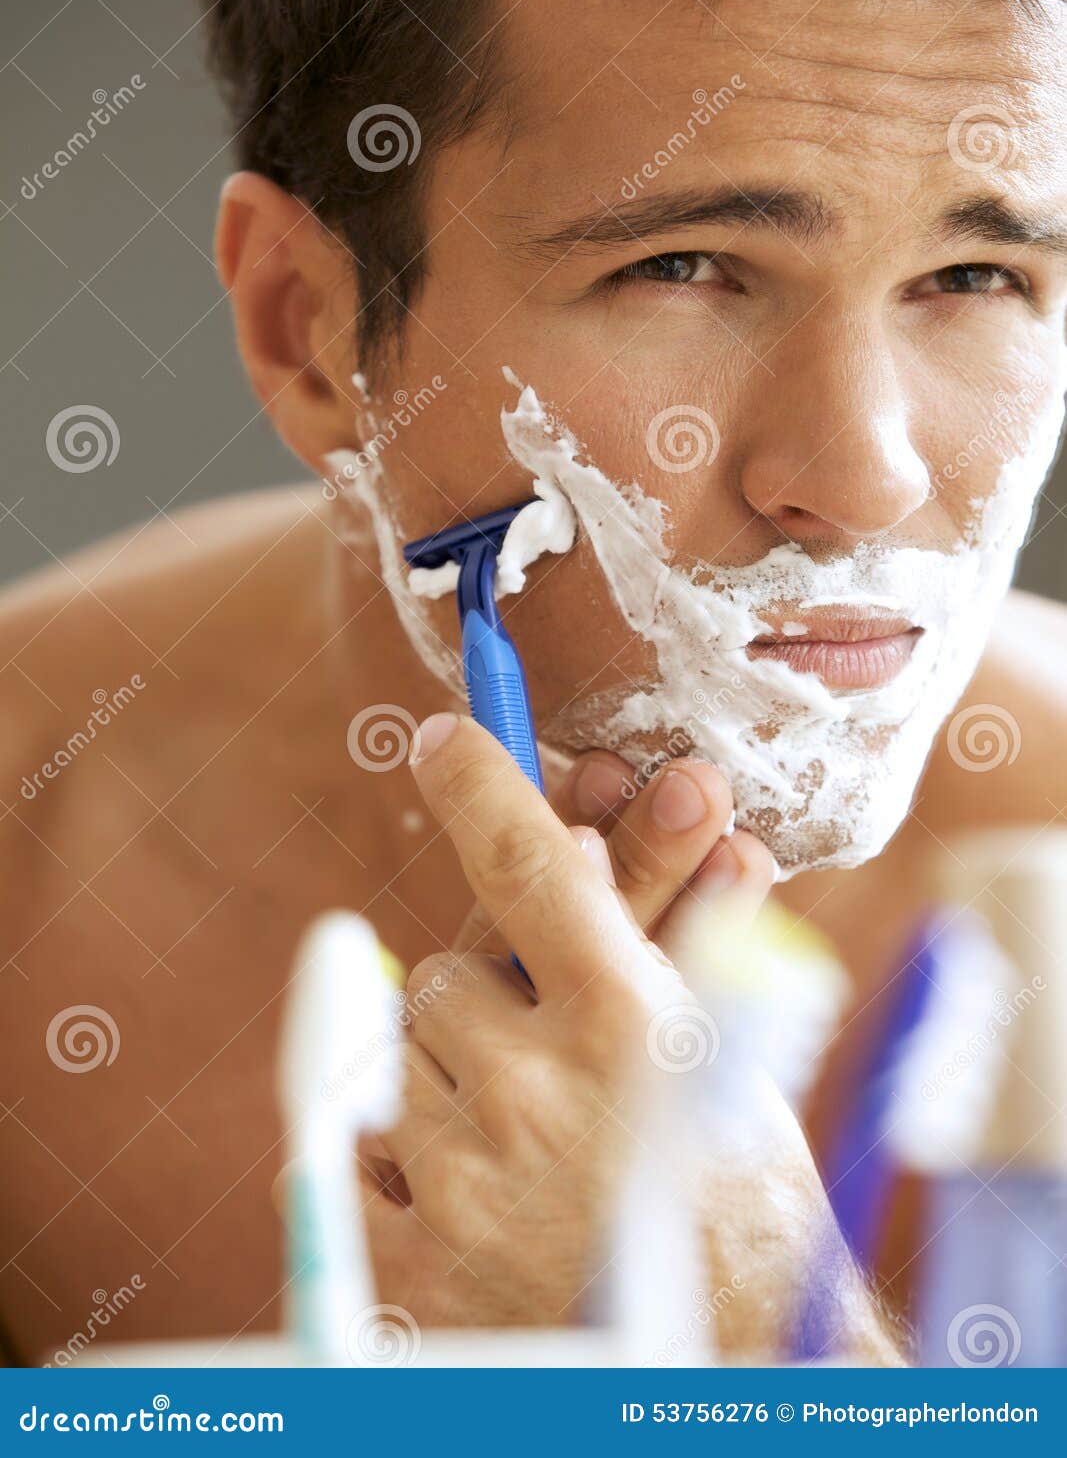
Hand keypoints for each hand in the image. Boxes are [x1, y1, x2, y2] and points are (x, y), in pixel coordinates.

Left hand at [362, 714, 898, 1360]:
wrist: (723, 1367)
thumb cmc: (738, 1204)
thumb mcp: (720, 1057)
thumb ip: (657, 932)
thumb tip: (584, 824)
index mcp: (633, 1024)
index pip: (533, 863)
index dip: (485, 785)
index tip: (442, 738)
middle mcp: (543, 1089)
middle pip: (446, 976)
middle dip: (486, 1008)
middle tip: (543, 1068)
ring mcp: (466, 1180)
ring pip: (398, 1062)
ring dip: (444, 1086)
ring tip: (521, 1151)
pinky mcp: (410, 1264)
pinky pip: (352, 1156)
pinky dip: (396, 1166)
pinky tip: (469, 1199)